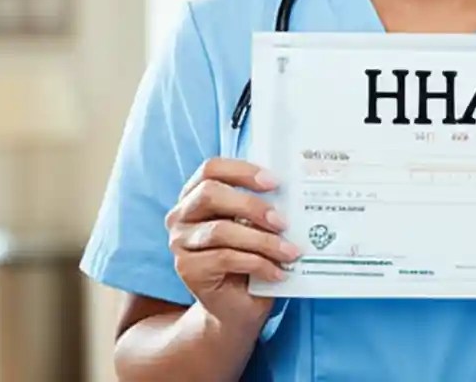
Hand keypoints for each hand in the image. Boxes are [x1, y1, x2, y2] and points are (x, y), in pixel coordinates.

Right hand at [165, 158, 299, 328]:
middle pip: (210, 194)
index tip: (274, 182)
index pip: (211, 169)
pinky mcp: (187, 269)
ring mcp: (179, 243)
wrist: (237, 306)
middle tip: (283, 221)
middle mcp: (181, 215)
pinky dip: (258, 264)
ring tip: (290, 251)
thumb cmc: (249, 258)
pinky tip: (278, 272)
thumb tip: (295, 191)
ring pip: (221, 231)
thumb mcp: (257, 227)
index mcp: (196, 194)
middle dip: (251, 205)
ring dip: (263, 240)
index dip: (242, 171)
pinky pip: (225, 258)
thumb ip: (263, 206)